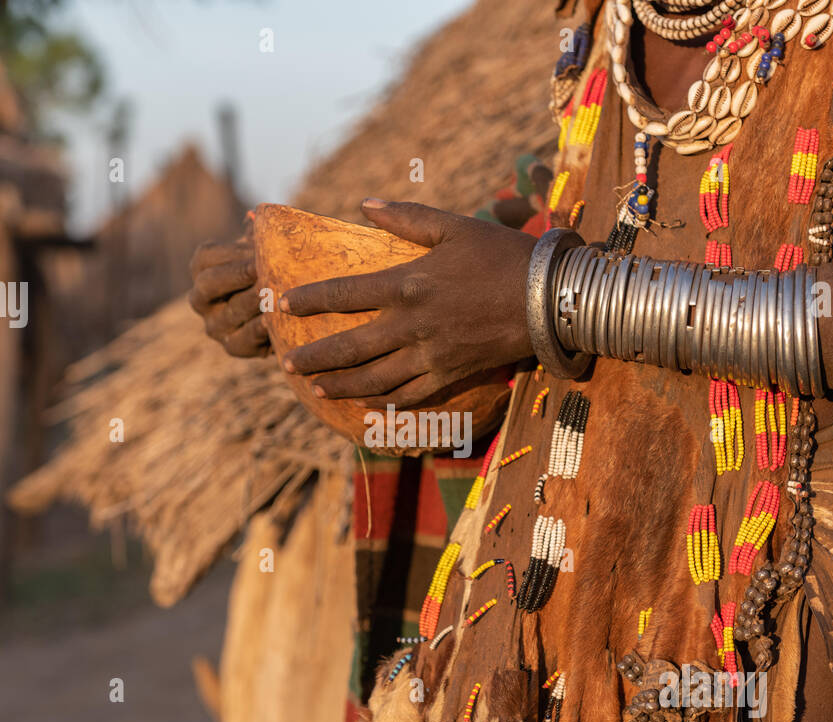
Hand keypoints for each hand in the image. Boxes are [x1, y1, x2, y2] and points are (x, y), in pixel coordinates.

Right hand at [188, 222, 268, 357]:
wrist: (292, 308)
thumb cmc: (274, 266)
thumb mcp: (264, 247)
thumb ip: (260, 231)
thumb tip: (257, 214)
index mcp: (203, 269)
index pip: (206, 258)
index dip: (231, 252)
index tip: (257, 248)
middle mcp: (201, 299)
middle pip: (209, 284)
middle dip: (237, 275)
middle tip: (263, 269)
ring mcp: (215, 325)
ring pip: (229, 313)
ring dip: (253, 301)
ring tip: (276, 292)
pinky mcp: (233, 347)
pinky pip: (242, 340)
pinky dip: (259, 330)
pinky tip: (277, 320)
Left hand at [280, 199, 537, 407]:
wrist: (548, 298)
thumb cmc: (502, 255)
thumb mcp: (454, 226)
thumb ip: (406, 217)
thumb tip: (364, 204)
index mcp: (408, 283)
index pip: (345, 294)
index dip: (311, 300)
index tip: (284, 305)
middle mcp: (412, 324)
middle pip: (351, 347)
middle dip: (315, 358)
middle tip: (287, 364)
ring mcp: (430, 355)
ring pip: (374, 379)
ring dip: (340, 386)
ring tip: (316, 389)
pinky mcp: (450, 375)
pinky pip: (409, 396)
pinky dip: (384, 404)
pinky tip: (366, 407)